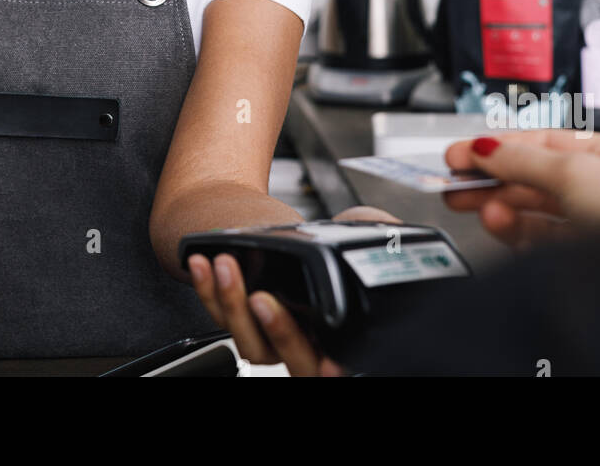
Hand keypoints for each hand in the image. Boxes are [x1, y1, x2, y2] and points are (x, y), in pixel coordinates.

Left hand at [186, 207, 397, 373]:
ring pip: (250, 343)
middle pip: (295, 362)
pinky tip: (202, 264)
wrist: (280, 232)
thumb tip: (397, 230)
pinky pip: (218, 317)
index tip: (334, 365)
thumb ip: (383, 234)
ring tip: (227, 266)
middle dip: (279, 333)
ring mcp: (270, 337)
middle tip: (263, 299)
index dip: (338, 370)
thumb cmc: (325, 237)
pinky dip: (207, 290)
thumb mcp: (363, 232)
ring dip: (234, 304)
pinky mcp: (237, 319)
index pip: (340, 365)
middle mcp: (307, 346)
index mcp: (340, 335)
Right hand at [442, 129, 599, 248]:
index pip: (542, 142)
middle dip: (489, 177)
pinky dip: (514, 230)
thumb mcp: (574, 171)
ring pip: (532, 209)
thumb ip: (523, 159)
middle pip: (532, 176)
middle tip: (451, 180)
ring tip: (466, 202)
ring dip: (497, 203)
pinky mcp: (584, 259)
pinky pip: (539, 239)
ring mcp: (594, 224)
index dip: (498, 146)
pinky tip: (495, 222)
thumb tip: (484, 148)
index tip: (460, 153)